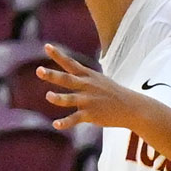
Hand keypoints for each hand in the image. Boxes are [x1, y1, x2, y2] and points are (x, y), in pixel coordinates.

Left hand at [37, 44, 158, 130]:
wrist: (132, 107)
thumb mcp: (99, 80)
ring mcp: (89, 100)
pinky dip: (65, 122)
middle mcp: (87, 86)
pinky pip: (76, 118)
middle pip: (67, 79)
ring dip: (58, 98)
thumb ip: (83, 76)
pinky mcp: (91, 114)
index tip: (46, 46)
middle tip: (39, 70)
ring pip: (71, 99)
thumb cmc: (113, 93)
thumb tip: (73, 70)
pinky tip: (56, 124)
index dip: (58, 55)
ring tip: (48, 96)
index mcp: (88, 76)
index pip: (70, 63)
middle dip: (52, 75)